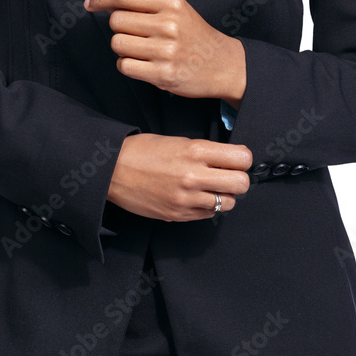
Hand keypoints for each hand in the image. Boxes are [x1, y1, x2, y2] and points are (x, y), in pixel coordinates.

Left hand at [84, 0, 245, 103]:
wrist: (224, 64)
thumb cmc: (194, 35)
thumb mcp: (178, 9)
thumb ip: (147, 4)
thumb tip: (106, 2)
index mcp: (171, 3)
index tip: (89, 3)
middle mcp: (168, 24)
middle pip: (116, 21)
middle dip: (119, 27)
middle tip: (135, 33)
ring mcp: (166, 50)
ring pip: (117, 44)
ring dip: (123, 48)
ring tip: (141, 49)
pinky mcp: (163, 74)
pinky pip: (125, 66)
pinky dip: (128, 65)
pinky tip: (143, 63)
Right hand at [107, 133, 252, 220]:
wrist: (112, 170)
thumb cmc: (143, 151)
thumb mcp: (177, 140)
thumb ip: (204, 151)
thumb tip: (228, 160)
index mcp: (195, 150)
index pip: (242, 158)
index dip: (243, 159)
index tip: (238, 159)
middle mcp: (194, 176)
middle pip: (242, 184)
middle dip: (240, 179)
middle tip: (230, 175)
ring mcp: (187, 199)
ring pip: (229, 203)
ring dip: (225, 195)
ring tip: (212, 187)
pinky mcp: (179, 215)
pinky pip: (209, 214)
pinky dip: (208, 207)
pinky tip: (197, 197)